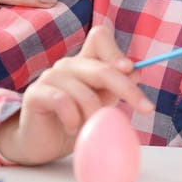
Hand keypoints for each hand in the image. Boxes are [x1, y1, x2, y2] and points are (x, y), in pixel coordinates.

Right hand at [0, 26, 153, 164]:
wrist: (45, 144)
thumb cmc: (76, 121)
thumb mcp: (102, 103)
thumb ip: (117, 87)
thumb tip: (136, 73)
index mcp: (86, 62)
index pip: (99, 36)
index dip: (115, 50)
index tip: (129, 69)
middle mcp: (68, 65)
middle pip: (102, 68)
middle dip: (126, 89)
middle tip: (146, 109)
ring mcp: (50, 76)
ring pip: (84, 92)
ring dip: (94, 115)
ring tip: (90, 128)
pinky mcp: (35, 94)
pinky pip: (62, 102)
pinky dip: (73, 119)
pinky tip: (72, 129)